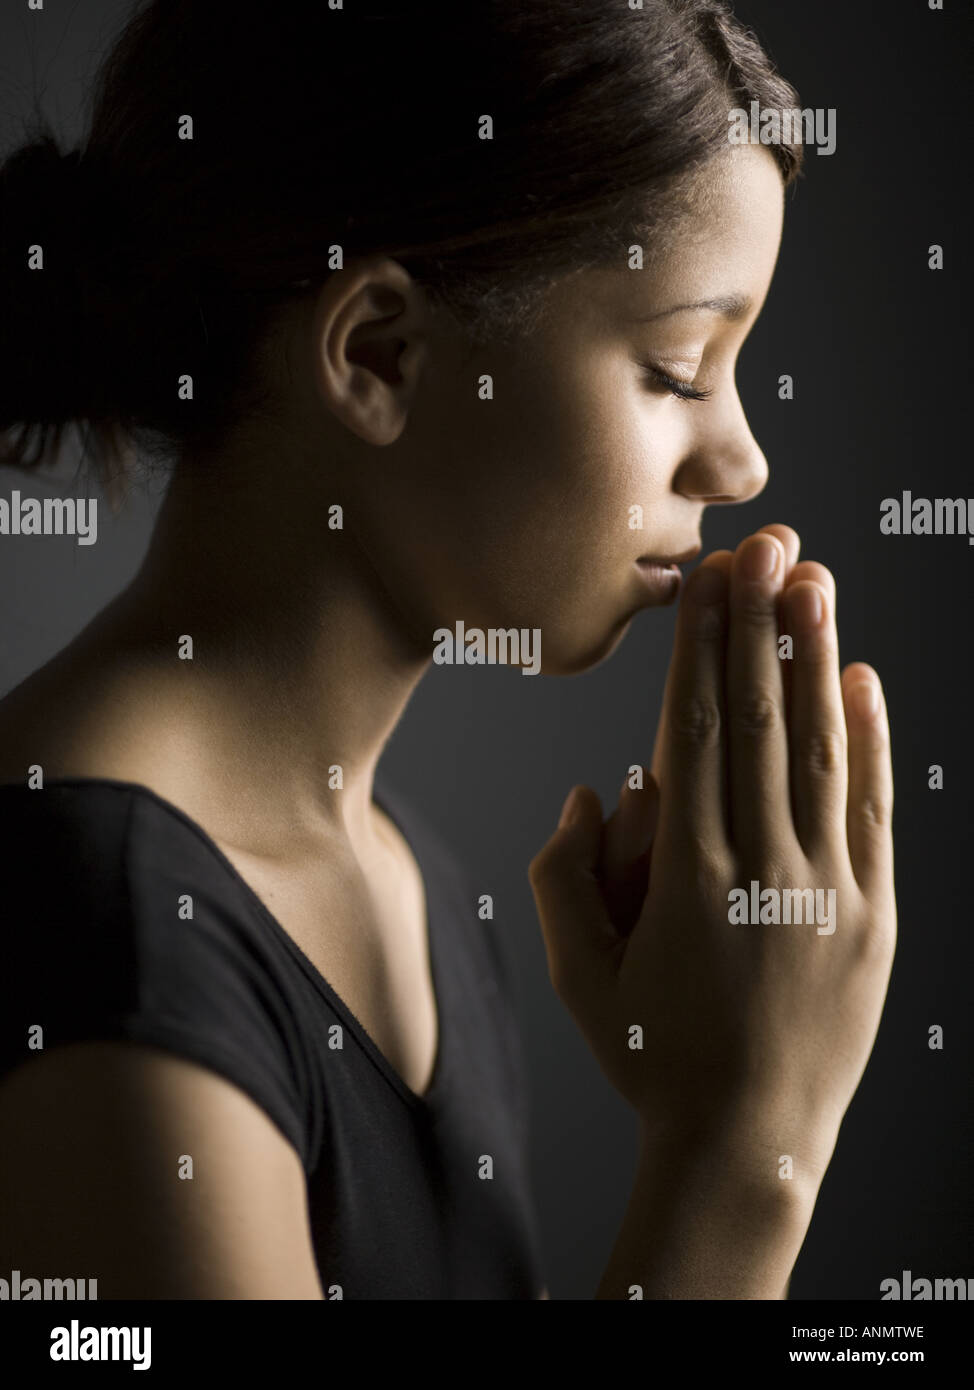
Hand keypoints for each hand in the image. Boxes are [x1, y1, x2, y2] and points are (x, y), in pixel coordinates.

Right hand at [529, 524, 895, 1190]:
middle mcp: (763, 868)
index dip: (700, 649)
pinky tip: (863, 682)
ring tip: (814, 584)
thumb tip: (590, 793)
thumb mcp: (580, 976)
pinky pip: (870, 812)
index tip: (707, 581)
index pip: (692, 733)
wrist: (750, 1143)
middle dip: (761, 625)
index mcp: (687, 877)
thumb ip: (565, 878)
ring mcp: (828, 891)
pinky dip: (866, 743)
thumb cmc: (651, 1056)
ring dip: (815, 662)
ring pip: (818, 753)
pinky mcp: (874, 917)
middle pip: (760, 723)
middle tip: (769, 544)